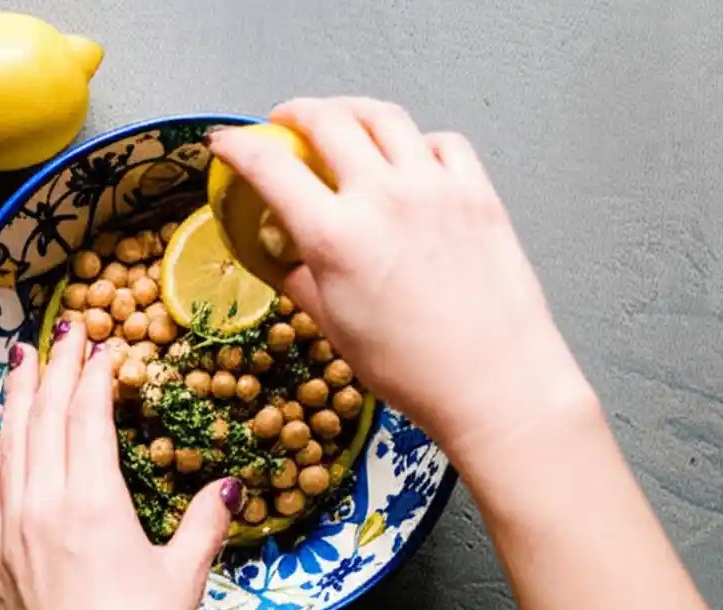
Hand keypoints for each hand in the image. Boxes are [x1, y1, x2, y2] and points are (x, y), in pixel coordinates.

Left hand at [0, 319, 240, 609]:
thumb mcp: (183, 579)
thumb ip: (204, 524)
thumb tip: (228, 487)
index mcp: (94, 502)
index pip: (87, 416)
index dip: (94, 374)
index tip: (104, 346)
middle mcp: (45, 504)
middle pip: (45, 415)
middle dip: (55, 367)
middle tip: (66, 330)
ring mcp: (12, 526)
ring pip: (9, 439)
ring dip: (14, 392)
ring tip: (18, 355)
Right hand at [208, 97, 592, 456]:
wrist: (494, 384)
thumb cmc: (417, 370)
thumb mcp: (337, 328)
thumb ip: (304, 280)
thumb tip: (287, 259)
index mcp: (337, 238)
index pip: (270, 167)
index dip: (238, 147)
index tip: (228, 144)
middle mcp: (384, 200)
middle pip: (328, 119)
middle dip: (295, 112)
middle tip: (285, 122)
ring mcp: (435, 190)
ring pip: (384, 116)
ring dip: (353, 111)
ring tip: (342, 122)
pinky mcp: (477, 194)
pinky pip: (442, 142)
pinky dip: (417, 141)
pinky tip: (409, 159)